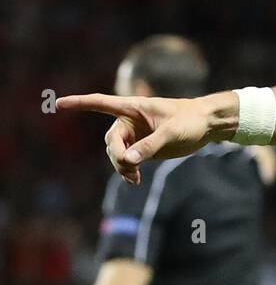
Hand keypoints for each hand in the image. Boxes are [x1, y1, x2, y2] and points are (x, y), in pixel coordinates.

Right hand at [56, 92, 223, 184]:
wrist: (207, 126)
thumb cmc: (191, 120)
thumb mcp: (172, 132)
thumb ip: (150, 146)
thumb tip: (128, 161)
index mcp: (133, 107)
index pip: (100, 103)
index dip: (79, 103)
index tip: (59, 103)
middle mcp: (129, 121)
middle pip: (111, 141)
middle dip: (116, 155)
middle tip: (130, 167)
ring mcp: (135, 136)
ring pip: (116, 154)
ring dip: (121, 166)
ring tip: (135, 177)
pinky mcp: (143, 149)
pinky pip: (127, 162)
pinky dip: (128, 171)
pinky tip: (135, 181)